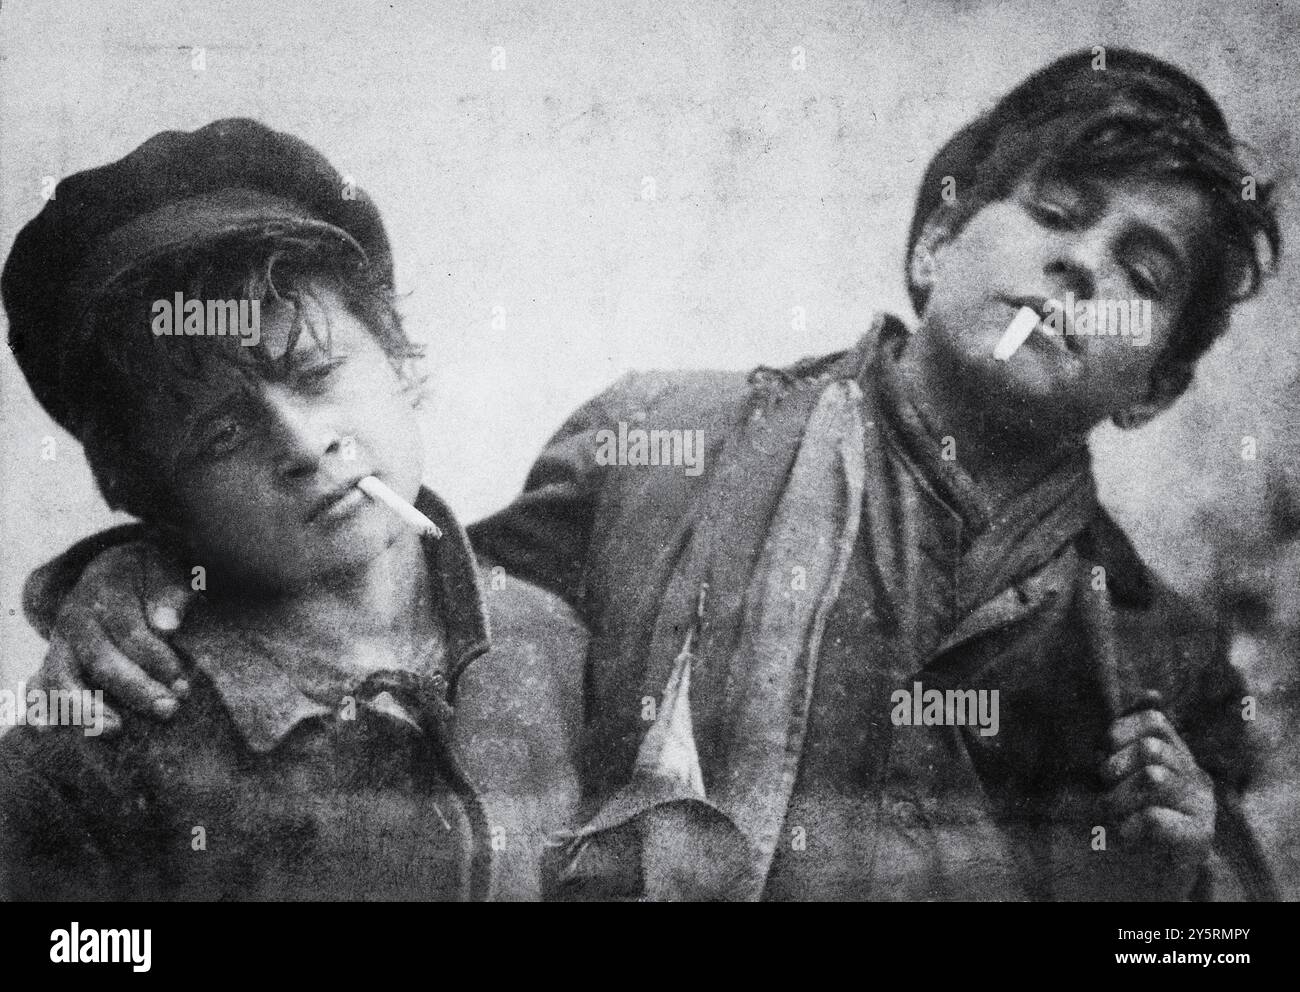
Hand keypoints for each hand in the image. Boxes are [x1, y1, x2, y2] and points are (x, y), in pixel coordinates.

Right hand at [34, 541, 194, 733]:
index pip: (130, 631)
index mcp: (106, 591)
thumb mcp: (168, 574)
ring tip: (117, 729)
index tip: (183, 684)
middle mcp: (76, 618)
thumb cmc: (152, 577)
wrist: (117, 570)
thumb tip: (167, 625)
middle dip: (135, 689)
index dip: (157, 660)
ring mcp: (60, 642)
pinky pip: (40, 686)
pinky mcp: (54, 662)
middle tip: (168, 710)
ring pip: (63, 678)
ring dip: (88, 709)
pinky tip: (51, 730)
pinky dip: (44, 708)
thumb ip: (171, 597)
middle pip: (101, 659)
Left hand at [1100, 693, 1215, 895]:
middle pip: (1150, 746)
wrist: (1145, 877)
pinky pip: (1156, 817)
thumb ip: (1129, 734)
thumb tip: (1151, 693)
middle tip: (1107, 789)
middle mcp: (1196, 775)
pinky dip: (1132, 825)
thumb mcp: (1122, 772)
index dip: (1119, 732)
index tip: (1104, 754)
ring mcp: (1202, 806)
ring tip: (1113, 814)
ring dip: (1119, 797)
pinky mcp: (1199, 838)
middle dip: (1114, 767)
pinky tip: (1127, 834)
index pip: (1153, 720)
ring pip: (1153, 777)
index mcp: (1178, 754)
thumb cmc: (1129, 816)